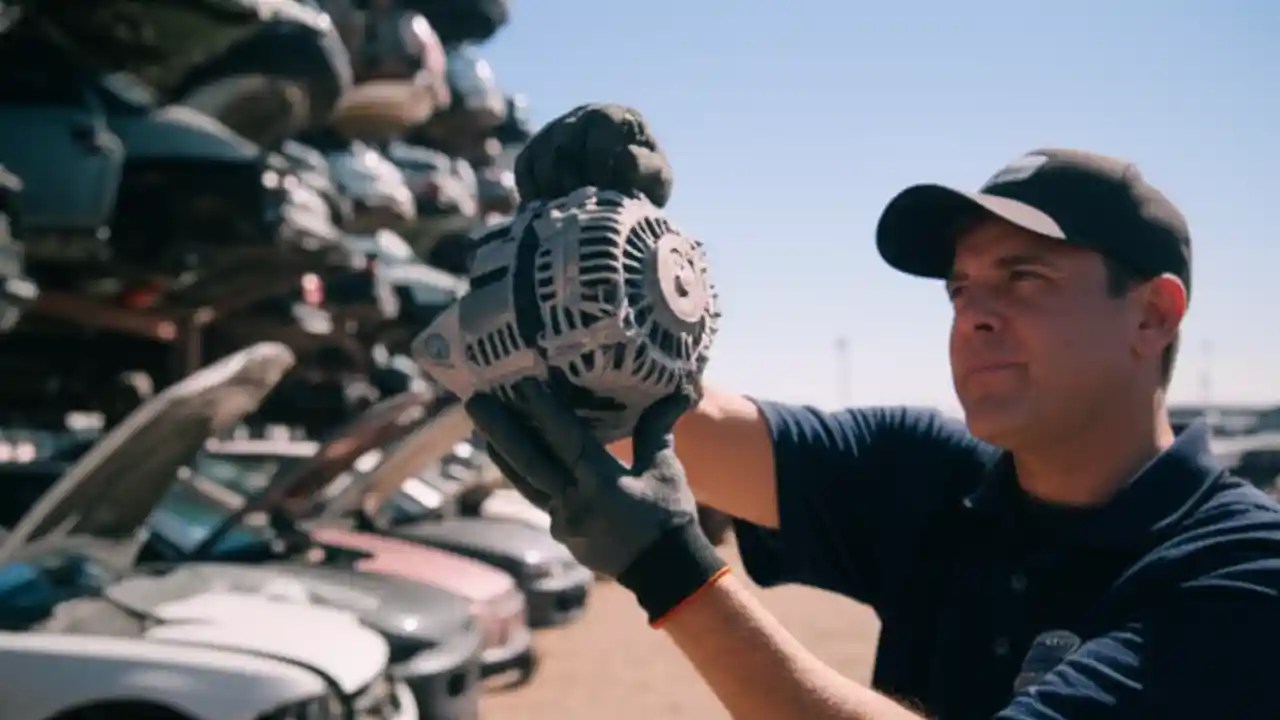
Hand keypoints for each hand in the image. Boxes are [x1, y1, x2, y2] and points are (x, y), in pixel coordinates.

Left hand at [466, 380, 725, 621]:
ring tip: (481, 429)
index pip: (566, 439)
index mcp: (601, 483)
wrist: (665, 573)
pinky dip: (525, 475)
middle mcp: (574, 502)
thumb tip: (676, 391)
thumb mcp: (665, 471)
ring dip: (502, 453)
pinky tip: (515, 458)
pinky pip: (539, 497)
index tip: (522, 383)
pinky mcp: (561, 532)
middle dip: (499, 429)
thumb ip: (655, 431)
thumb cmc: (669, 518)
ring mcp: (562, 521)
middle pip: (528, 461)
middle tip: (474, 401)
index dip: (544, 410)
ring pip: (524, 482)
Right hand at [514, 103, 672, 207]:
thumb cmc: (642, 186)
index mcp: (617, 117)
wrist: (618, 201)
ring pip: (544, 155)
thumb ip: (647, 169)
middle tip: (582, 202)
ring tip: (568, 210)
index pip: (602, 122)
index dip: (602, 155)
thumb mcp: (656, 179)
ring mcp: (555, 133)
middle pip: (566, 140)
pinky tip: (550, 209)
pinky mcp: (533, 154)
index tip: (606, 184)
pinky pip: (526, 169)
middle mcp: (582, 118)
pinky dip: (535, 192)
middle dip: (573, 175)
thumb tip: (626, 157)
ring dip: (554, 186)